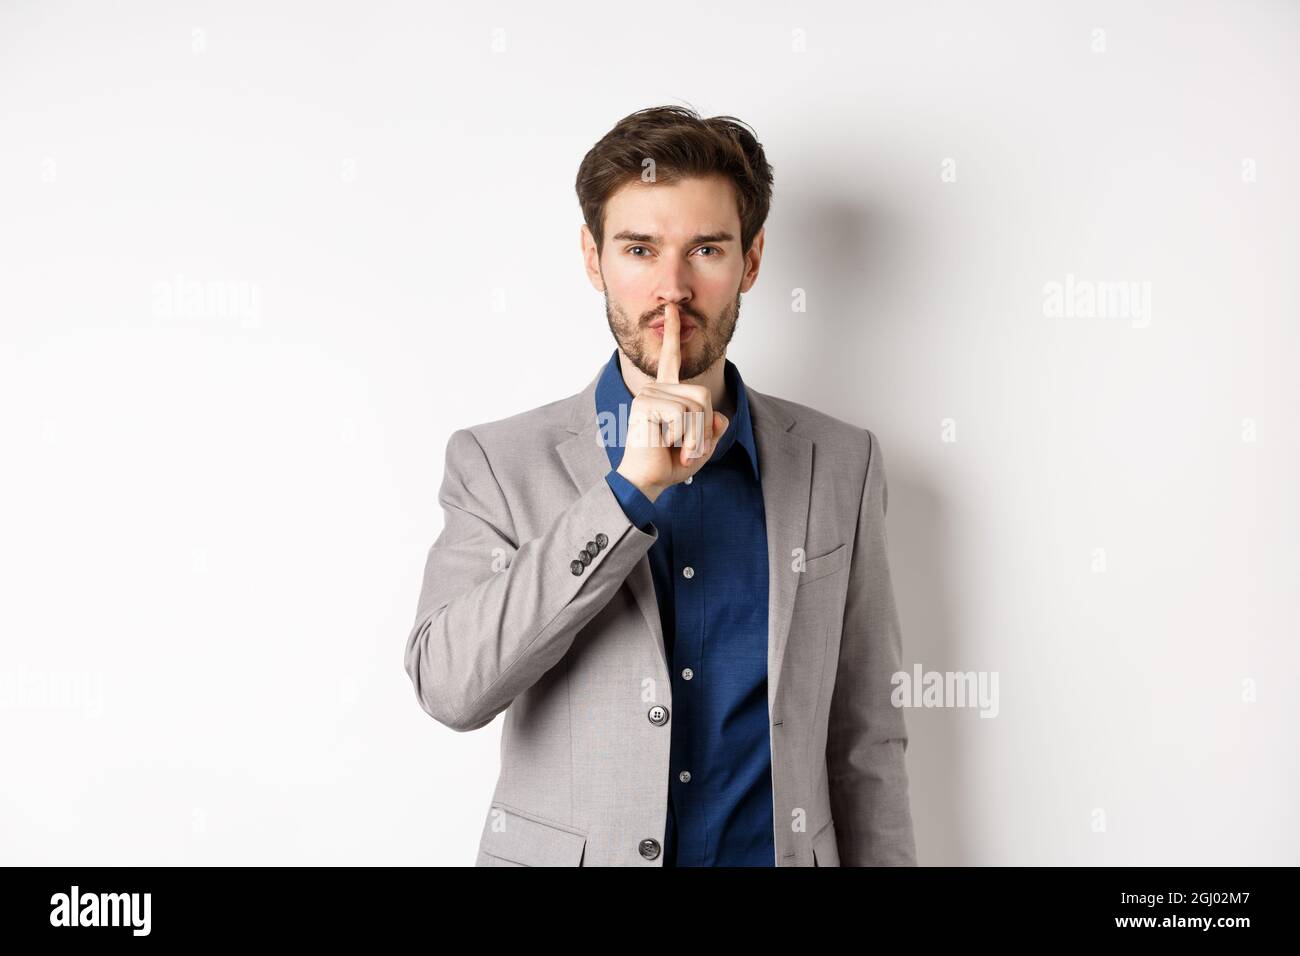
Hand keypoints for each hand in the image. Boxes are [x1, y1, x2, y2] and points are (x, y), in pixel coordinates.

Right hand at [616, 302, 727, 501]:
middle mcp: (655, 388)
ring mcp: (648, 394)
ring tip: (677, 450)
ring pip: (696, 407)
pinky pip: (684, 415)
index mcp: (665, 393)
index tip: (672, 310)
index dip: (672, 334)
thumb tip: (717, 417)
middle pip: (703, 394)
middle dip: (704, 426)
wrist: (646, 481)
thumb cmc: (668, 463)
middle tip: (688, 448)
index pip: (671, 359)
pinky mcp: (645, 404)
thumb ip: (714, 427)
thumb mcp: (702, 445)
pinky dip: (685, 437)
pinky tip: (667, 446)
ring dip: (695, 436)